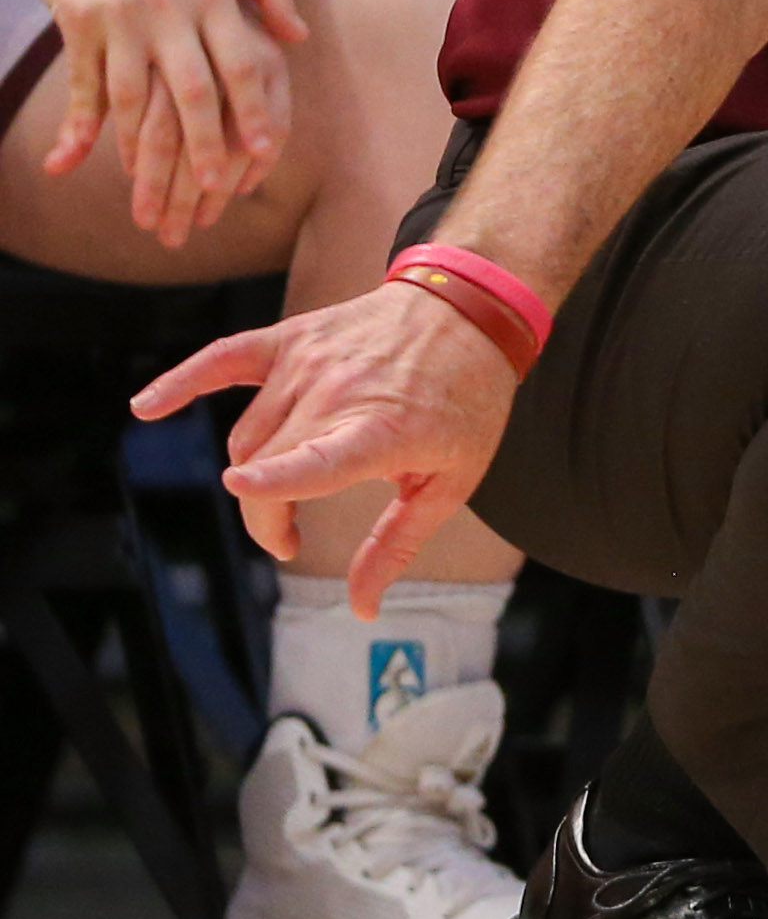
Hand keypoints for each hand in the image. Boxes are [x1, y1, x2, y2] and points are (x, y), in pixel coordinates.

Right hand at [21, 0, 307, 246]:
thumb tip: (299, 38)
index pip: (240, 62)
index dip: (254, 110)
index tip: (265, 151)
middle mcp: (166, 7)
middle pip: (192, 90)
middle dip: (206, 144)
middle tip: (215, 190)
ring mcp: (118, 16)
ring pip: (134, 96)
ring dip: (141, 148)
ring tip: (150, 186)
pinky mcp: (76, 22)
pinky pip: (82, 84)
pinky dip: (78, 124)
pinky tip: (73, 159)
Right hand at [133, 283, 518, 613]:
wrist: (470, 311)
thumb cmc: (466, 400)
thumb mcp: (451, 481)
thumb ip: (396, 545)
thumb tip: (360, 608)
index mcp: (384, 429)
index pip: (320, 456)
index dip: (280, 478)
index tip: (244, 490)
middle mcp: (339, 392)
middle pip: (263, 465)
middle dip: (265, 515)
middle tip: (289, 535)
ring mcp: (309, 362)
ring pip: (247, 436)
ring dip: (251, 476)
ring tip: (282, 494)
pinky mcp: (291, 339)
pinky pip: (224, 360)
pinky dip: (181, 382)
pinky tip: (146, 408)